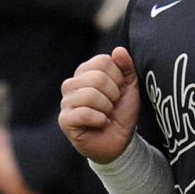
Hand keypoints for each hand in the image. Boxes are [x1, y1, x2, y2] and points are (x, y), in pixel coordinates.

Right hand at [58, 47, 139, 161]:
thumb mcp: (129, 88)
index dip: (118, 77)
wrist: (119, 143)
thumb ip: (126, 67)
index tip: (119, 91)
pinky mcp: (65, 120)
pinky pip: (83, 113)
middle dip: (113, 94)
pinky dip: (99, 119)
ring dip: (107, 108)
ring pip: (89, 95)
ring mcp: (66, 102)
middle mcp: (71, 84)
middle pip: (97, 77)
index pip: (103, 62)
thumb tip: (118, 50)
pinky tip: (101, 123)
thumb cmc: (121, 113)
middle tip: (113, 106)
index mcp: (85, 72)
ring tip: (107, 115)